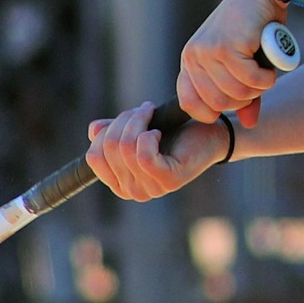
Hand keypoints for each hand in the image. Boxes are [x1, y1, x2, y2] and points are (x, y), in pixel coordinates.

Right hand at [84, 101, 227, 200]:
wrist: (209, 135)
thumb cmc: (172, 132)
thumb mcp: (136, 130)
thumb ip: (112, 132)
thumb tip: (94, 130)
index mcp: (119, 183)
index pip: (94, 157)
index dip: (105, 131)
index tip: (126, 117)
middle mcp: (132, 192)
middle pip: (109, 148)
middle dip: (124, 120)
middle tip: (143, 110)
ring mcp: (150, 190)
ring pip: (125, 147)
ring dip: (137, 121)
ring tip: (151, 113)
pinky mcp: (168, 181)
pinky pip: (144, 155)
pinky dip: (149, 135)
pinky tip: (159, 131)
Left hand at [177, 0, 283, 126]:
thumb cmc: (253, 29)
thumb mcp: (243, 65)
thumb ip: (243, 94)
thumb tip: (248, 124)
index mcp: (190, 61)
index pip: (188, 104)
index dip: (212, 112)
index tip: (234, 103)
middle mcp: (194, 56)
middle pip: (218, 104)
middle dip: (243, 100)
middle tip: (257, 83)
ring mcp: (208, 51)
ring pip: (236, 94)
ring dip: (258, 89)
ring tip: (264, 71)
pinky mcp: (227, 46)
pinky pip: (250, 81)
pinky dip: (266, 79)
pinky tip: (270, 66)